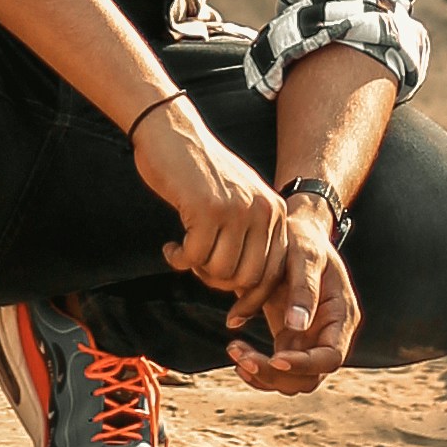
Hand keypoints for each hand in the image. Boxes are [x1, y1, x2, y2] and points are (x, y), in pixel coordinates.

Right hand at [131, 97, 289, 314]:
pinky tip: (170, 247)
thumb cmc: (200, 172)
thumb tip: (245, 290)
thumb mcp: (239, 201)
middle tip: (197, 268)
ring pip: (220, 271)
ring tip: (183, 252)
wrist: (172, 132)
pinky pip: (194, 257)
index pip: (273, 274)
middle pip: (247, 278)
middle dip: (218, 284)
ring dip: (196, 270)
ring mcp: (237, 209)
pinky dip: (178, 259)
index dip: (251, 299)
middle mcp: (263, 210)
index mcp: (276, 212)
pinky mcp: (208, 208)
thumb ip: (250, 237)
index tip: (232, 315)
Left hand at [229, 202, 360, 393]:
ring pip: (291, 380)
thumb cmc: (302, 239)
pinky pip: (277, 369)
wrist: (292, 234)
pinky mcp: (291, 341)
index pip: (330, 357)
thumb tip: (297, 326)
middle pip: (309, 377)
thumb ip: (303, 289)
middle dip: (276, 375)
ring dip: (263, 375)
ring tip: (235, 352)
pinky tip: (237, 354)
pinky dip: (257, 369)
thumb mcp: (305, 256)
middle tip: (242, 358)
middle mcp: (330, 335)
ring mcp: (310, 341)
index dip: (304, 365)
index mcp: (342, 316)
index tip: (274, 359)